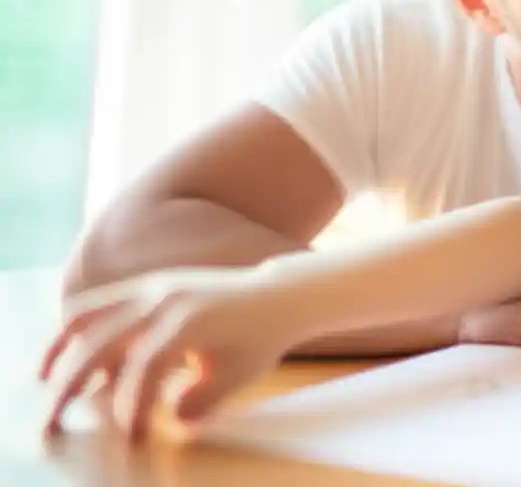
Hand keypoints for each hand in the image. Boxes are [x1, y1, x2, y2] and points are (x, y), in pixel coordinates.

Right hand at [39, 268, 294, 440]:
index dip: (133, 405)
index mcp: (189, 322)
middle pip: (100, 341)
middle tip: (51, 421)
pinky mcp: (148, 285)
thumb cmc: (260, 339)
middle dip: (70, 384)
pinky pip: (100, 304)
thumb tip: (167, 416)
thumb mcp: (238, 375)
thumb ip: (203, 399)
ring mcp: (152, 288)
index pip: (145, 367)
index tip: (131, 437)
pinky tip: (67, 357)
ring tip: (42, 381)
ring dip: (60, 349)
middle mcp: (163, 300)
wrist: (277, 296)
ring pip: (88, 315)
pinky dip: (77, 328)